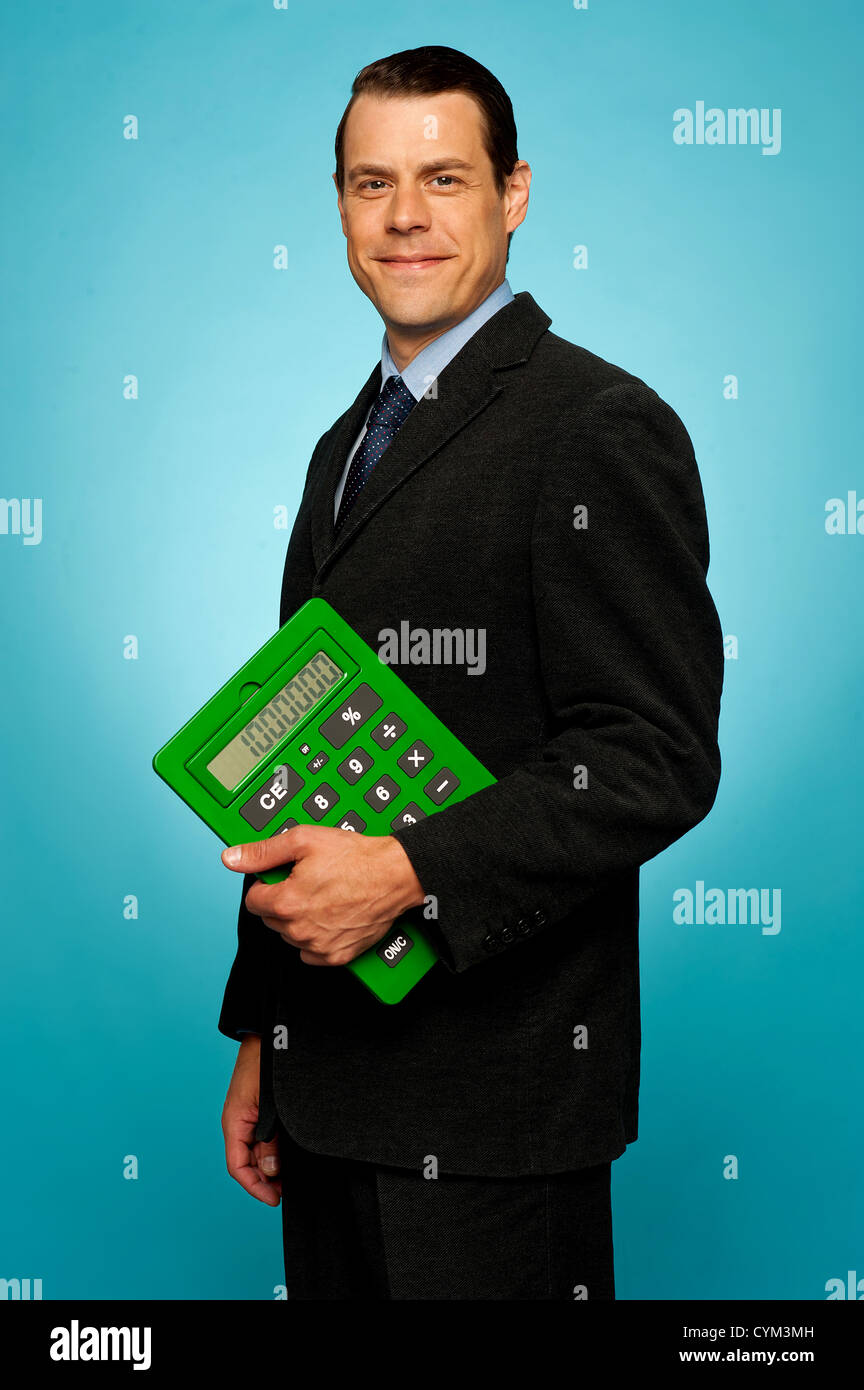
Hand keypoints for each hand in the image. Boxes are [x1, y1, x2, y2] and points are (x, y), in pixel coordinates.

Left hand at [221, 824, 425, 965]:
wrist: (394, 875)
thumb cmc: (355, 858)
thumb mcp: (303, 840)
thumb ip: (263, 852)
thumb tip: (232, 858)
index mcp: (285, 902)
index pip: (253, 901)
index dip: (267, 884)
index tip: (285, 876)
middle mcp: (299, 929)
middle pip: (271, 919)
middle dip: (282, 901)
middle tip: (308, 882)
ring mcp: (318, 945)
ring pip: (290, 935)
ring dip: (299, 919)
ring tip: (323, 896)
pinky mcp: (336, 956)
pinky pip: (311, 952)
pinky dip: (315, 937)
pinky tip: (330, 916)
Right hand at [221, 1034, 280, 1206]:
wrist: (267, 1036)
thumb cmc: (264, 1065)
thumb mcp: (268, 1106)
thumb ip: (269, 1138)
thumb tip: (271, 1169)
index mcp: (234, 1124)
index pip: (238, 1167)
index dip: (255, 1187)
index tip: (274, 1199)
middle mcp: (238, 1124)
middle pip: (248, 1163)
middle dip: (266, 1179)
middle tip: (288, 1189)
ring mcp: (247, 1118)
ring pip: (256, 1153)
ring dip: (271, 1166)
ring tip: (291, 1176)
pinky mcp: (257, 1112)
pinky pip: (262, 1139)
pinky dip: (273, 1151)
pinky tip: (288, 1156)